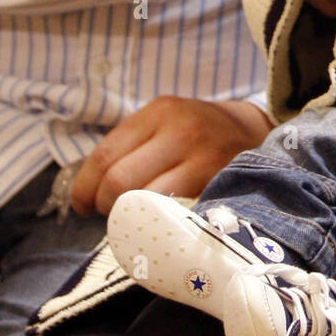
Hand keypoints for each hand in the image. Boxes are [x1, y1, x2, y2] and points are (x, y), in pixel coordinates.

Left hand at [70, 96, 271, 216]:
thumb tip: (87, 191)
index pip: (104, 155)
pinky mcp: (218, 181)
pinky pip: (174, 212)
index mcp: (159, 111)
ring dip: (131, 218)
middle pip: (119, 181)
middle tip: (110, 216)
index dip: (85, 189)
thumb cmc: (196, 133)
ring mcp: (202, 155)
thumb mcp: (165, 123)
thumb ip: (131, 147)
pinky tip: (159, 224)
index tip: (83, 206)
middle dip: (105, 207)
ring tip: (134, 219)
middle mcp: (179, 128)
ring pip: (144, 200)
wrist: (252, 132)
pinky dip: (159, 223)